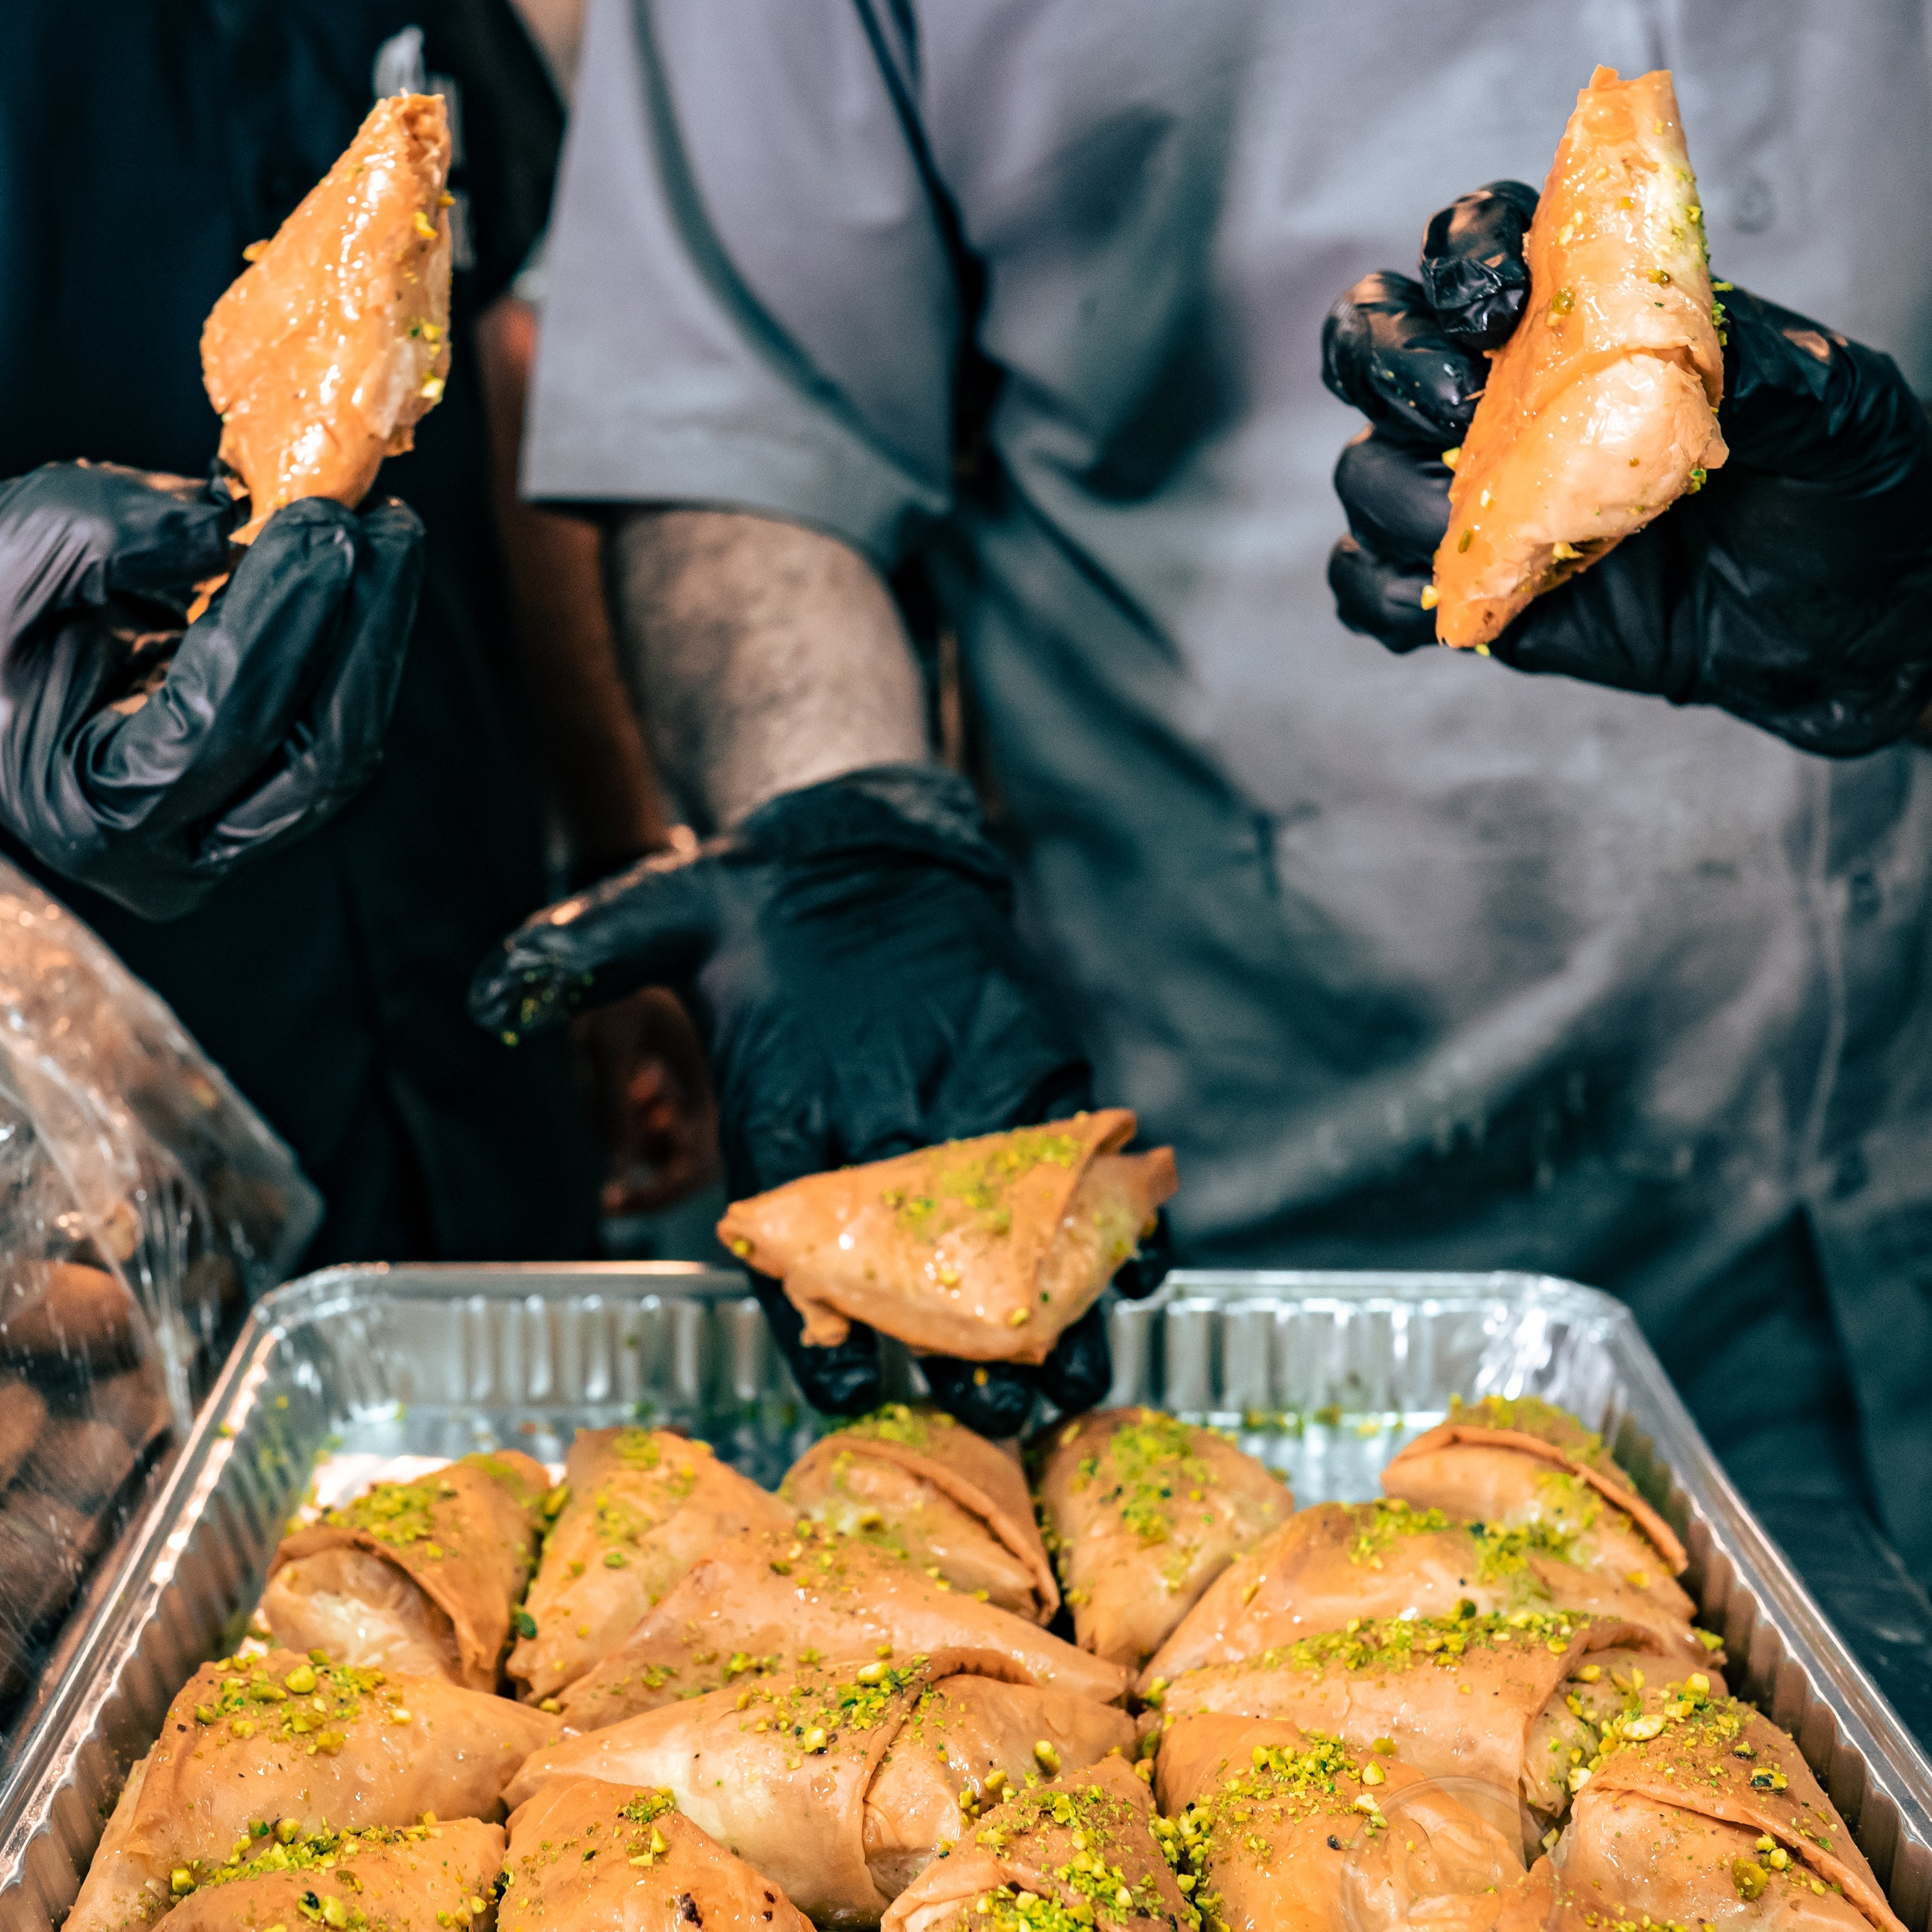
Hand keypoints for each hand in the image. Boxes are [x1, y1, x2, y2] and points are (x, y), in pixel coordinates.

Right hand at [0, 461, 421, 917]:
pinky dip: (354, 652)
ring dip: (376, 636)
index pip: (219, 721)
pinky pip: (334, 733)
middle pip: (316, 753)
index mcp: (94, 812)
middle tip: (388, 523)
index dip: (284, 621)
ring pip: (343, 748)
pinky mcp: (265, 803)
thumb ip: (119, 533)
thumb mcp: (17, 552)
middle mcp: (176, 853)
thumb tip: (240, 520)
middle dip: (364, 627)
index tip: (328, 525)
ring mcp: (231, 836)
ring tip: (387, 535)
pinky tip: (362, 578)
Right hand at [469, 763, 1168, 1433]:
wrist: (852, 857)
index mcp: (786, 1150)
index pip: (796, 1265)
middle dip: (959, 1350)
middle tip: (999, 1408)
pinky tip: (1148, 1265)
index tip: (847, 1386)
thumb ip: (582, 958)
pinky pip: (1081, 1173)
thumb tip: (487, 998)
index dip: (819, 1331)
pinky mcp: (1034, 1094)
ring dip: (1055, 1311)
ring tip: (1086, 1371)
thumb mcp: (660, 914)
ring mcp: (964, 1134)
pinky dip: (1117, 1219)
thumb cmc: (752, 902)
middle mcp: (877, 1162)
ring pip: (1011, 1245)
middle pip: (920, 1282)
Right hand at [1323, 183, 1931, 754]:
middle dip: (1389, 363)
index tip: (1496, 307)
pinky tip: (1439, 603)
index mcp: (1573, 315)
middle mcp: (1503, 394)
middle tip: (1454, 409)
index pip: (1471, 242)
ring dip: (1390, 493)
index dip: (1460, 257)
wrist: (1838, 622)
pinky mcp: (1471, 589)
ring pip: (1363, 469)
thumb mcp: (1834, 405)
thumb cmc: (1834, 488)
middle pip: (1375, 340)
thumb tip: (1710, 340)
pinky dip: (1379, 595)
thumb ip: (1772, 363)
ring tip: (1462, 525)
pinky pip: (1368, 585)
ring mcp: (1474, 493)